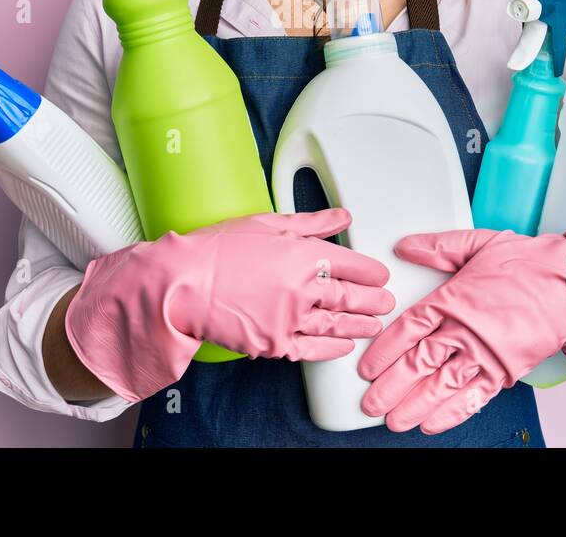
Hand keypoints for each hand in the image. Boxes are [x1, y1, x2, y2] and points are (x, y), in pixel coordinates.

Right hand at [65, 208, 394, 402]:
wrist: (180, 285)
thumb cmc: (215, 250)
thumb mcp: (267, 223)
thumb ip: (311, 222)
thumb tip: (342, 215)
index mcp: (305, 254)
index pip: (355, 264)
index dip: (372, 271)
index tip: (379, 275)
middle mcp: (305, 288)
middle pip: (353, 297)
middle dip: (374, 300)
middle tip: (386, 301)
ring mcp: (292, 320)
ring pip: (339, 325)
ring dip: (361, 325)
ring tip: (374, 324)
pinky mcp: (276, 344)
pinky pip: (315, 350)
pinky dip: (334, 349)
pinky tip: (344, 345)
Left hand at [357, 227, 565, 433]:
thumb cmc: (529, 263)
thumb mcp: (479, 244)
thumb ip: (438, 247)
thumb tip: (405, 246)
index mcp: (453, 299)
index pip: (407, 328)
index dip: (383, 350)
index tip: (367, 366)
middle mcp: (465, 330)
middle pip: (417, 363)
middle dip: (390, 387)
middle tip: (371, 404)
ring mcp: (485, 354)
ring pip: (440, 385)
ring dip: (414, 405)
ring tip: (393, 421)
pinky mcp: (505, 371)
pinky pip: (473, 398)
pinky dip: (451, 413)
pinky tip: (431, 423)